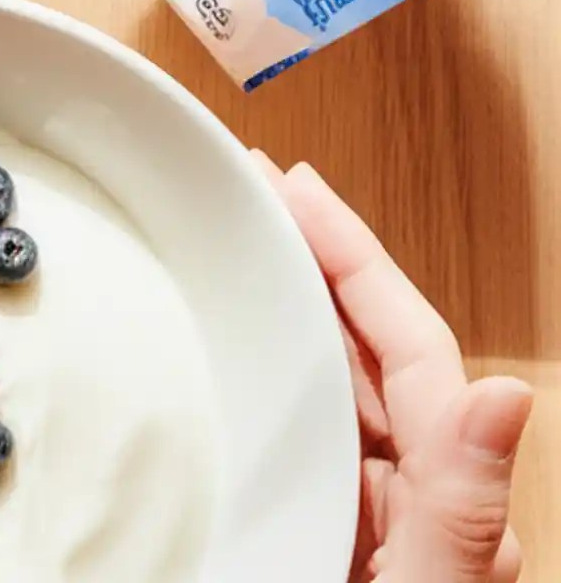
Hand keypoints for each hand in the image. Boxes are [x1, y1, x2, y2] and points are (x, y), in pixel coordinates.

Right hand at [252, 152, 531, 582]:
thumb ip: (462, 520)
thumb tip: (502, 396)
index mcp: (450, 508)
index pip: (405, 350)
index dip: (355, 261)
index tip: (296, 191)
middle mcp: (415, 506)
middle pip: (368, 357)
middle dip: (320, 269)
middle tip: (261, 202)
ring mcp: (366, 527)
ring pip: (333, 399)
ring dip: (294, 324)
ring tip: (249, 263)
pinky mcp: (322, 548)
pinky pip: (299, 455)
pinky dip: (268, 401)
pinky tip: (237, 379)